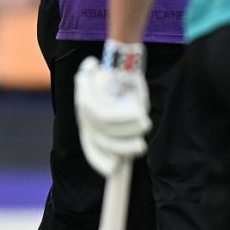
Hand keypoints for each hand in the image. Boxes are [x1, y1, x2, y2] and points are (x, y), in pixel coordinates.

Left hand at [74, 42, 150, 176]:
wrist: (123, 59)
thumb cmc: (127, 85)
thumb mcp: (127, 108)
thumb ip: (122, 129)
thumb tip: (122, 157)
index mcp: (90, 123)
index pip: (90, 146)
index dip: (99, 159)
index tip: (113, 170)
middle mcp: (84, 116)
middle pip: (99, 140)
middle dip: (121, 148)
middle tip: (141, 148)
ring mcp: (85, 106)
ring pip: (105, 128)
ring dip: (127, 130)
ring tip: (145, 124)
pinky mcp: (92, 93)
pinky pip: (108, 114)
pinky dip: (126, 117)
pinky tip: (141, 114)